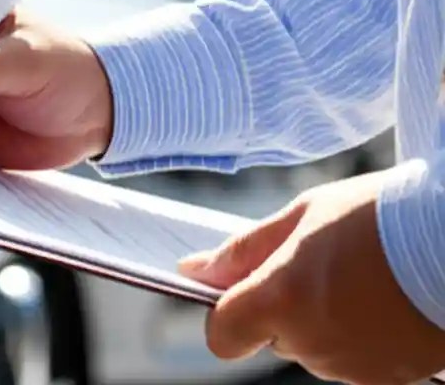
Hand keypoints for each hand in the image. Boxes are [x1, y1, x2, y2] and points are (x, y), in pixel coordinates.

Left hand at [179, 171, 444, 383]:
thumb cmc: (383, 216)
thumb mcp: (303, 215)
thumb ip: (244, 251)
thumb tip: (195, 270)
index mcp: (281, 301)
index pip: (222, 334)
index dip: (226, 314)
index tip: (241, 289)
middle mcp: (312, 343)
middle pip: (273, 335)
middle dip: (285, 306)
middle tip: (324, 264)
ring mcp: (353, 366)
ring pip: (315, 348)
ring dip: (325, 321)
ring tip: (364, 278)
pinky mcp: (391, 378)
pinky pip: (355, 359)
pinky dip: (361, 336)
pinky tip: (386, 301)